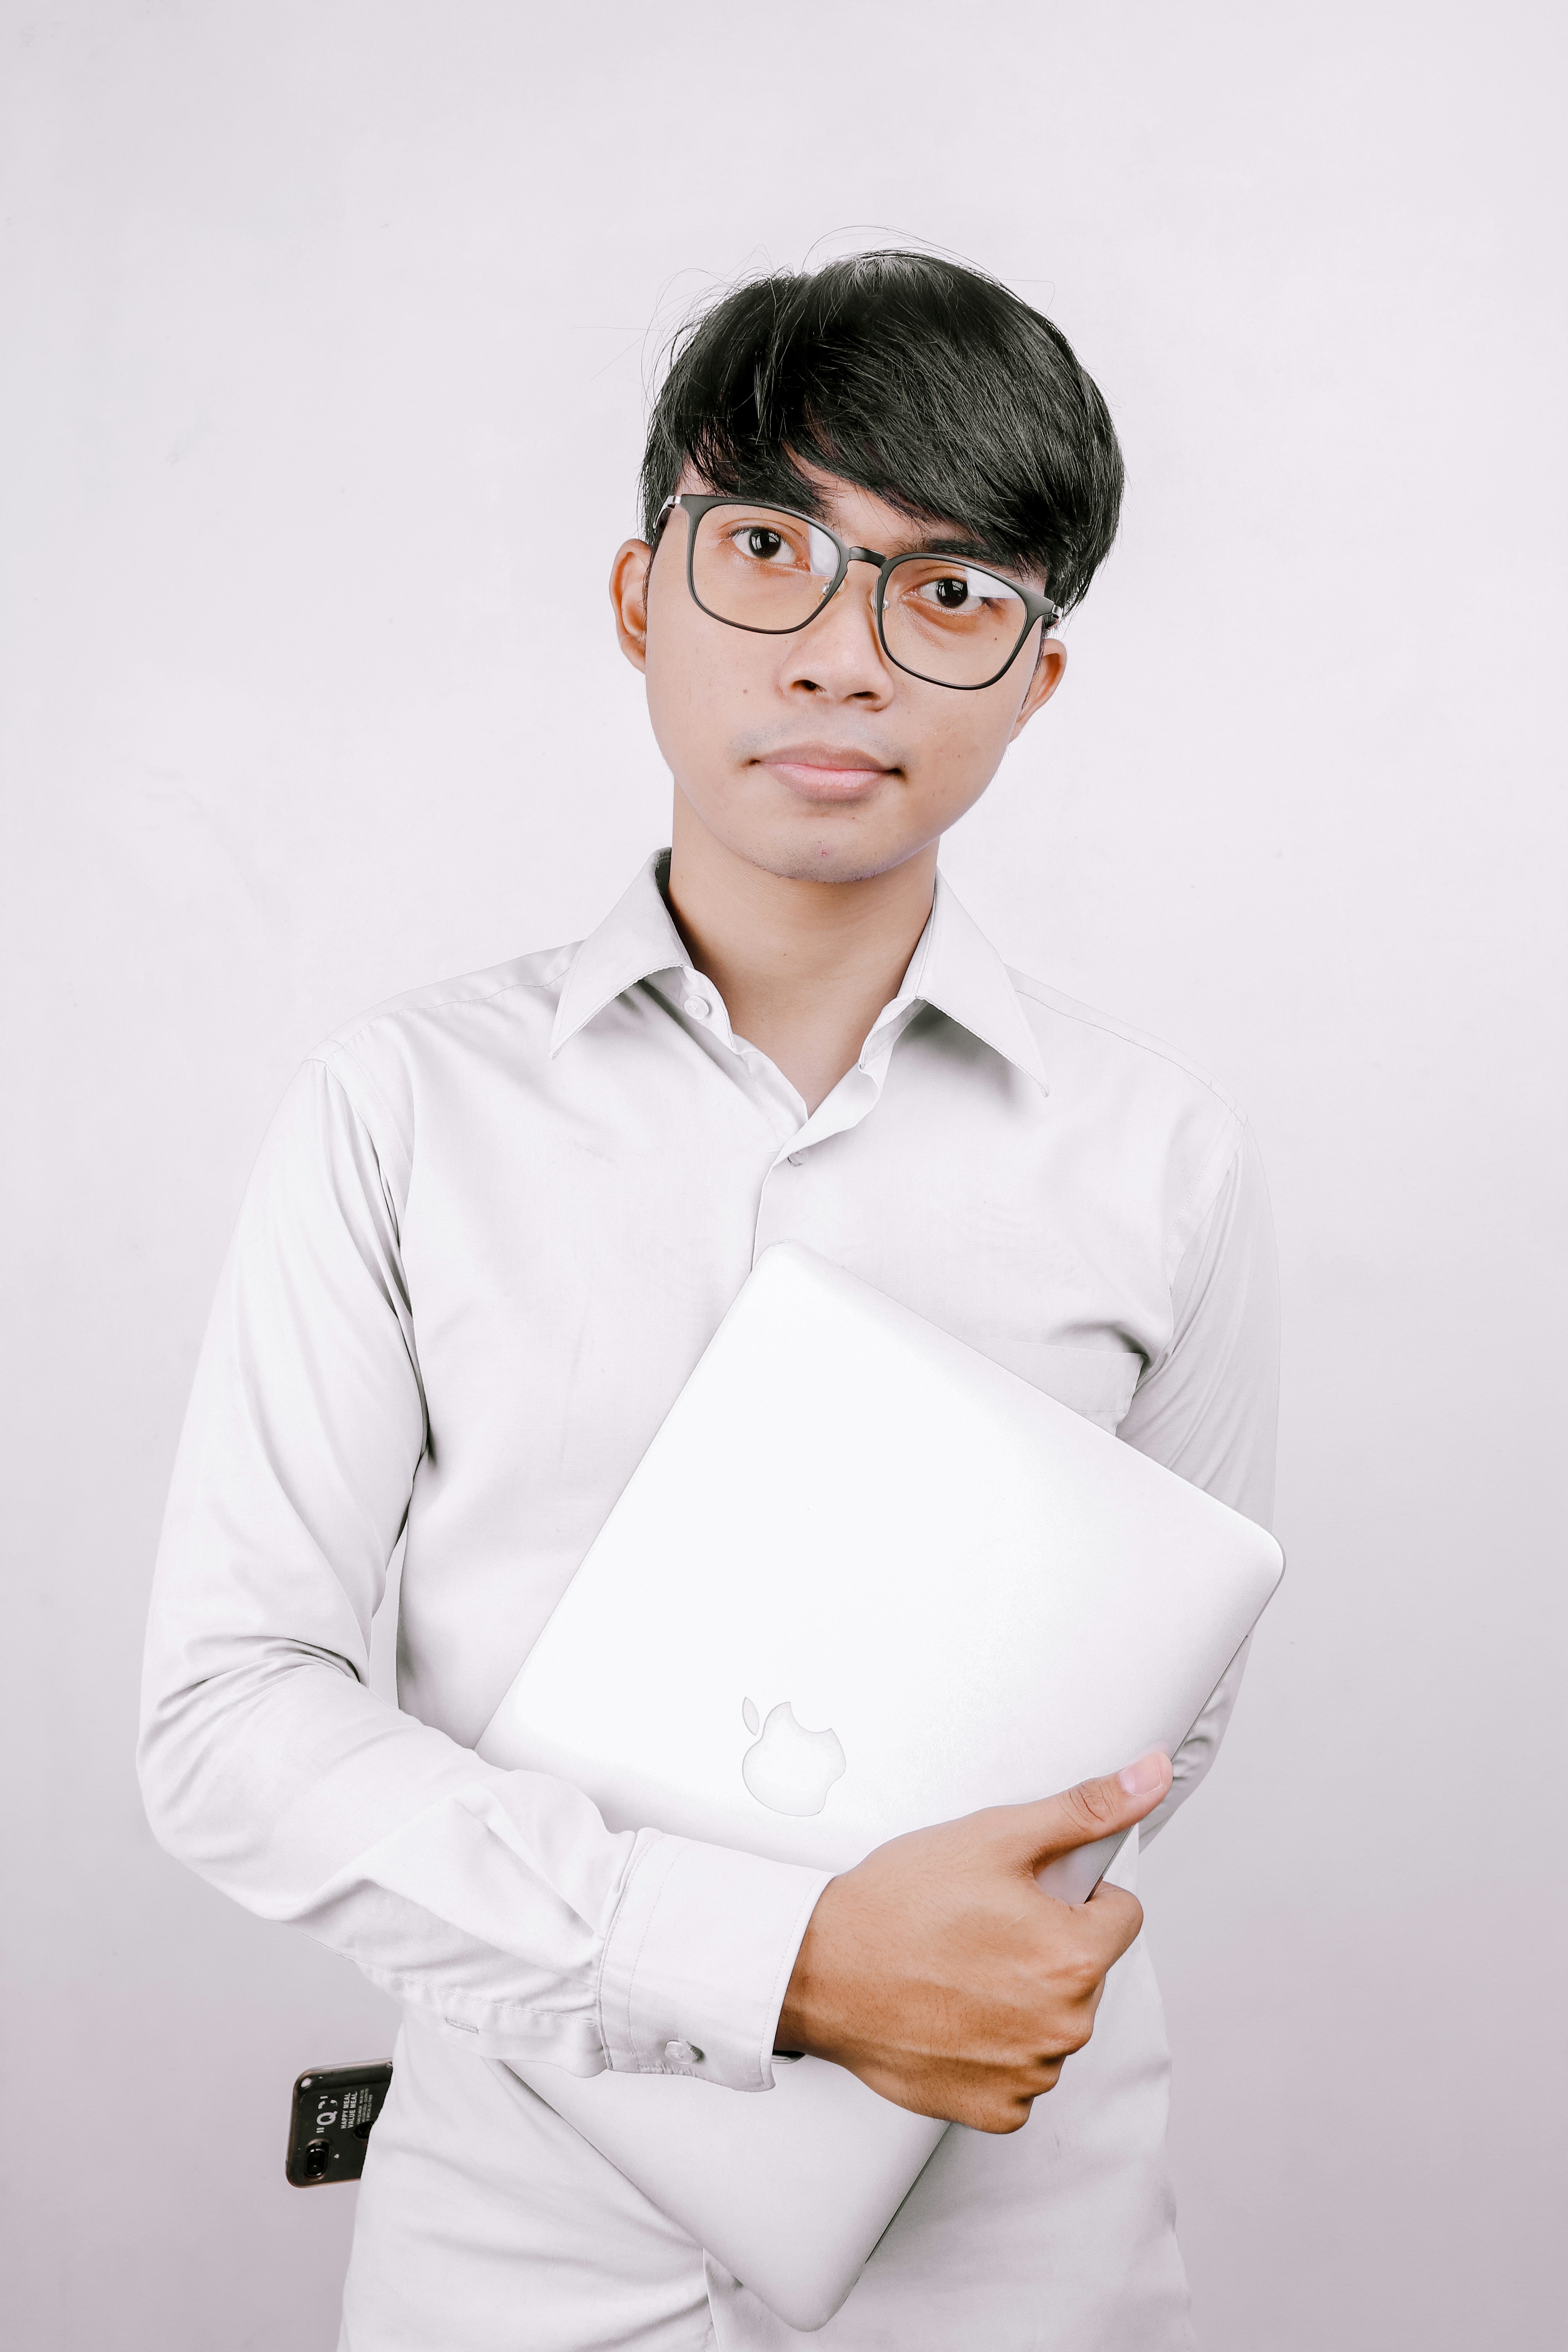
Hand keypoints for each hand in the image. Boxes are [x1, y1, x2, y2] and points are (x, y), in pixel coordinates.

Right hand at [774, 1751, 1172, 2132]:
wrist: (819, 1968)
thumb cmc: (898, 1903)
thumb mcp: (997, 1836)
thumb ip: (1085, 1810)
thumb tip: (1150, 1777)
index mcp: (1076, 1958)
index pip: (1119, 1913)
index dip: (1072, 1894)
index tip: (1022, 1894)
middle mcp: (1064, 2026)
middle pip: (1085, 1969)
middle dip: (1045, 1944)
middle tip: (979, 1925)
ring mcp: (1028, 2074)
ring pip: (1053, 2020)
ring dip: (1021, 1997)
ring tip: (958, 1967)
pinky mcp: (993, 2108)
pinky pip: (1020, 2072)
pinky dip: (994, 2047)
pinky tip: (951, 2014)